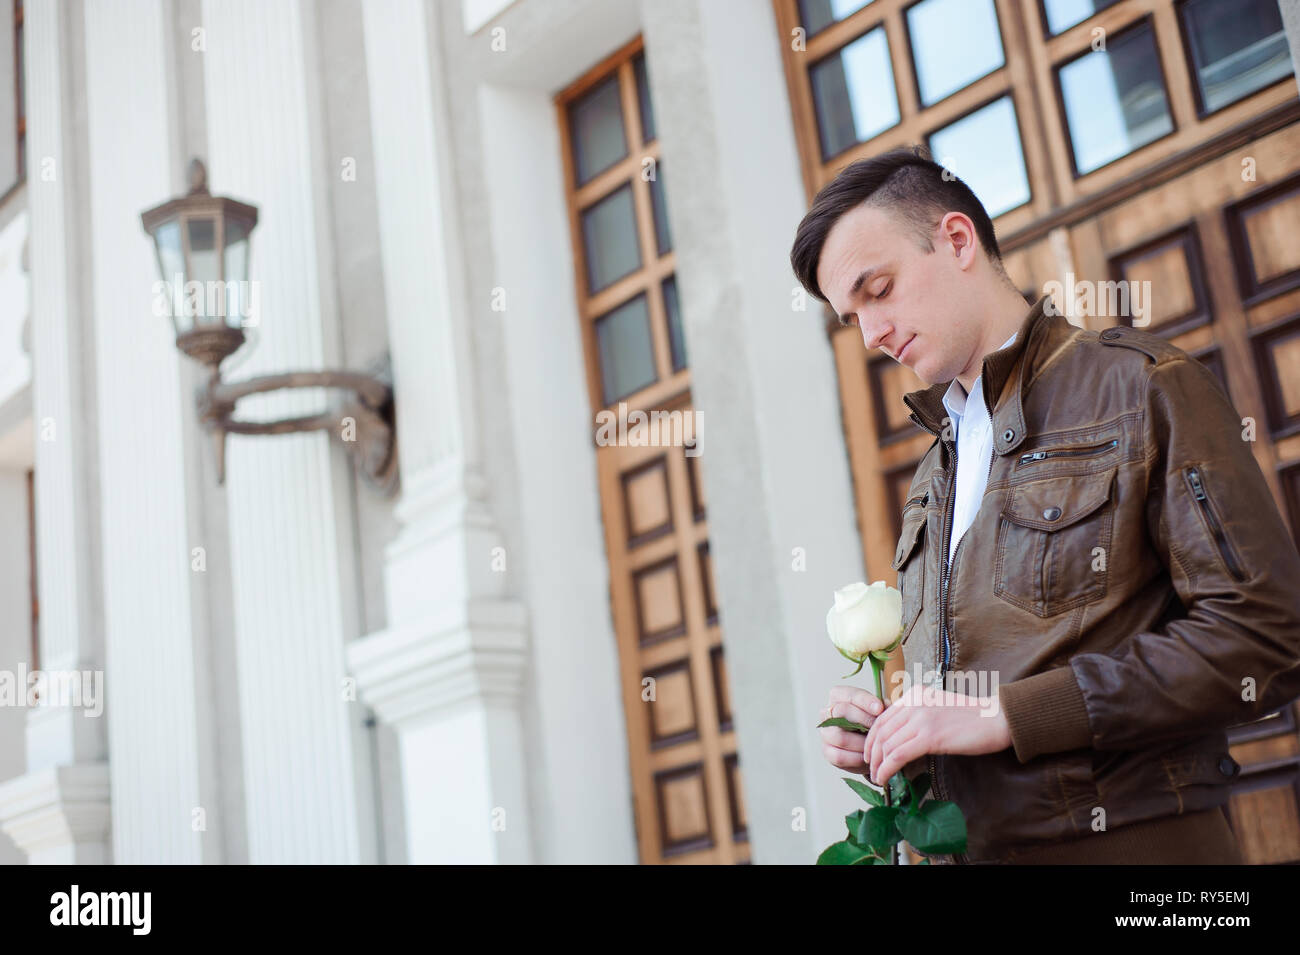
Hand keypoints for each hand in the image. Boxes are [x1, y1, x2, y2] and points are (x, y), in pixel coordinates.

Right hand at [818, 685, 884, 773]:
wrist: (869, 746)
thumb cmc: (873, 722)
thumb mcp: (880, 711)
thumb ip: (884, 707)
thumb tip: (888, 706)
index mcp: (838, 696)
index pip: (849, 694)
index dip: (865, 701)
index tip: (880, 709)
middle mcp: (826, 712)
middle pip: (841, 711)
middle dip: (864, 720)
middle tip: (880, 728)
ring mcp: (825, 733)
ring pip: (840, 736)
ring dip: (862, 743)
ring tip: (876, 745)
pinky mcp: (827, 752)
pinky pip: (839, 756)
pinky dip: (857, 758)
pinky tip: (869, 756)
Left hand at [863, 683, 1011, 785]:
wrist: (998, 719)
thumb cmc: (974, 718)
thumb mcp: (939, 710)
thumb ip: (920, 718)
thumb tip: (904, 739)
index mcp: (915, 695)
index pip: (882, 718)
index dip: (872, 739)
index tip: (871, 755)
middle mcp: (914, 703)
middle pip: (880, 731)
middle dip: (871, 754)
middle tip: (871, 770)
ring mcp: (920, 719)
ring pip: (886, 744)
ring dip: (877, 765)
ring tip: (878, 778)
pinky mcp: (929, 736)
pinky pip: (897, 755)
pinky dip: (886, 769)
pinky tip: (885, 778)